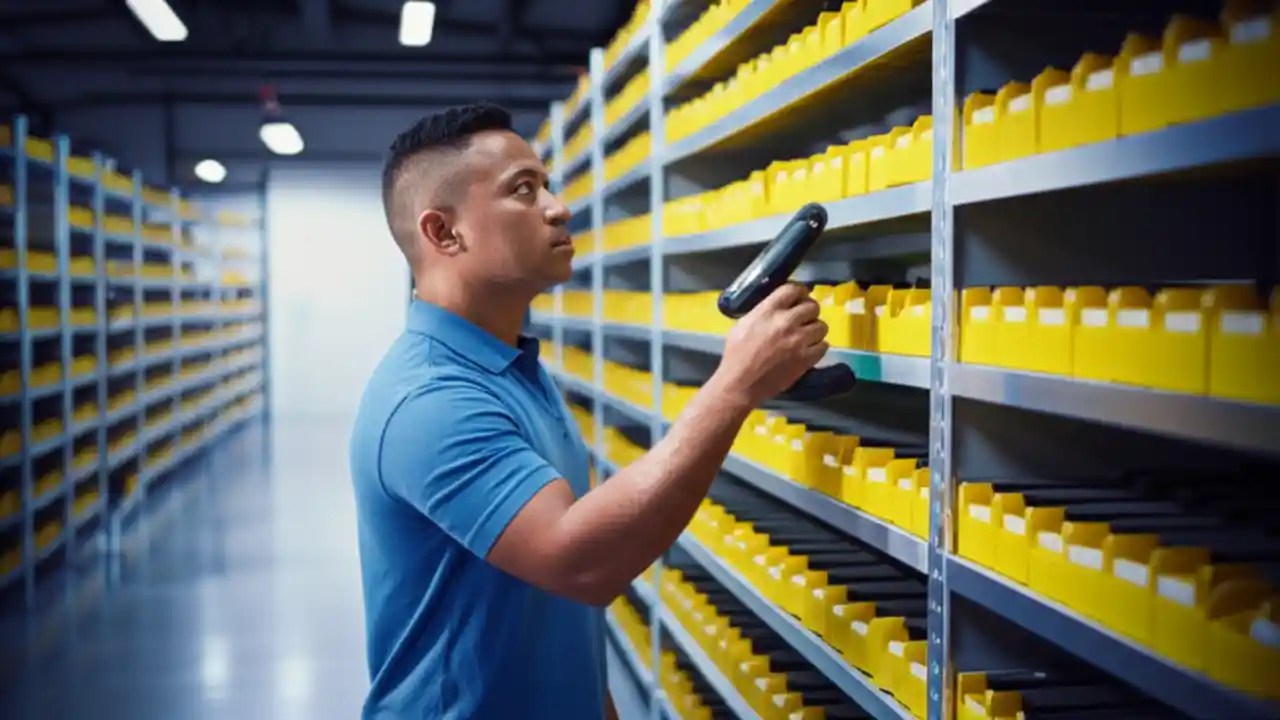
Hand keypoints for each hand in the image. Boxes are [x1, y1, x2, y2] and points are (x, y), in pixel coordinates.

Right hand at [714, 282, 827, 407]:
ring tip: (807, 336)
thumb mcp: (743, 324)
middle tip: (804, 319)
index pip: (793, 289)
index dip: (800, 291)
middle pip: (812, 306)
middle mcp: (786, 321)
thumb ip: (762, 312)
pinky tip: (809, 350)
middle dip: (809, 311)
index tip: (799, 297)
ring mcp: (798, 340)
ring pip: (821, 326)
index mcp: (768, 310)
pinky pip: (824, 346)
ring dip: (815, 330)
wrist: (740, 383)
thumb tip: (776, 306)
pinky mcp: (806, 359)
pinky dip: (818, 347)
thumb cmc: (736, 355)